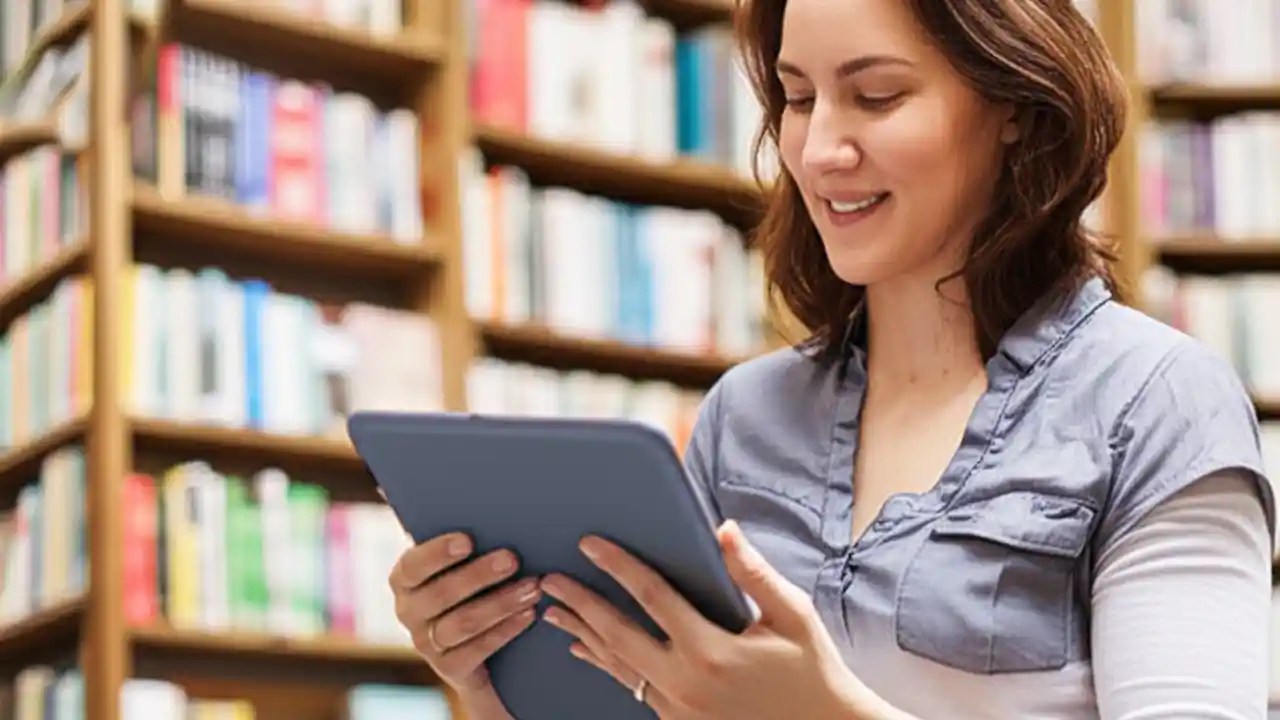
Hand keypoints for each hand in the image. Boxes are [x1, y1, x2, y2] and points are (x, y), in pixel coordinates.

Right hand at [389, 531, 541, 717]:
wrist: (483, 651)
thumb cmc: (474, 586)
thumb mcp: (463, 563)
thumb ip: (465, 542)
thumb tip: (479, 511)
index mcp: (405, 580)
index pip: (411, 566)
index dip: (437, 553)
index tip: (468, 540)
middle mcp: (409, 612)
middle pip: (440, 595)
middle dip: (479, 576)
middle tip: (513, 559)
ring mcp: (427, 644)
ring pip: (462, 623)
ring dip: (500, 603)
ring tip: (532, 588)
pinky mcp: (449, 669)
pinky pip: (477, 650)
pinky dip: (505, 630)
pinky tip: (528, 615)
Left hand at [538, 520, 876, 719]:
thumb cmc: (811, 670)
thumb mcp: (792, 615)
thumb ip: (753, 572)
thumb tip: (724, 529)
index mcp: (712, 650)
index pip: (652, 597)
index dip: (617, 566)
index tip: (589, 544)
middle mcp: (686, 683)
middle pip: (617, 636)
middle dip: (580, 604)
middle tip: (549, 580)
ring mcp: (678, 709)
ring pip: (618, 667)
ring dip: (582, 636)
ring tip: (553, 613)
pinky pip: (632, 688)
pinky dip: (605, 665)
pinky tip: (586, 651)